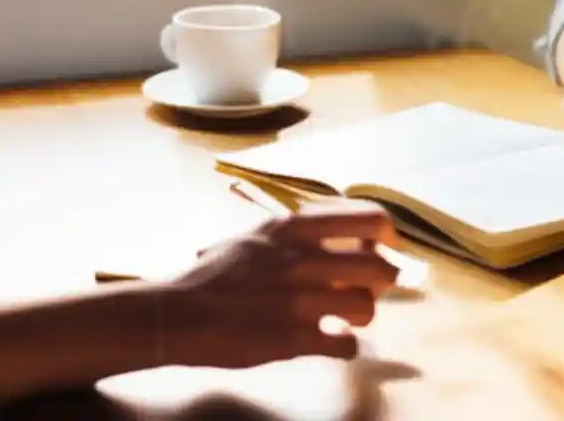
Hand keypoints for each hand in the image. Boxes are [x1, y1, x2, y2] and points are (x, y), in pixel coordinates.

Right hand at [162, 201, 398, 367]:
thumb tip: (333, 236)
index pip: (368, 219)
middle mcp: (302, 260)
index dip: (387, 234)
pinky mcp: (294, 339)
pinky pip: (346, 344)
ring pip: (367, 307)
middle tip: (372, 287)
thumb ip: (293, 234)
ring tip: (349, 318)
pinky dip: (345, 346)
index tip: (385, 245)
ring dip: (364, 315)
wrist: (177, 313)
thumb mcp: (255, 237)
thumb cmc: (213, 275)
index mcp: (292, 229)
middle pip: (379, 267)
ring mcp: (299, 301)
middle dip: (383, 281)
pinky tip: (331, 342)